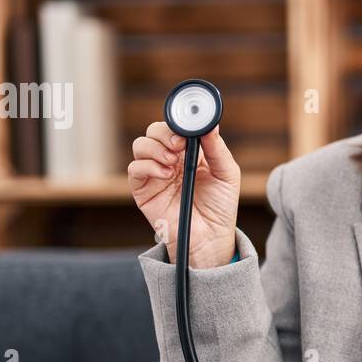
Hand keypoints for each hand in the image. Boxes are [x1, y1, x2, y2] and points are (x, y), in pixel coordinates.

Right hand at [129, 123, 240, 268]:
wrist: (210, 237)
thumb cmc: (220, 206)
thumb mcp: (227, 174)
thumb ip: (218, 149)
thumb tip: (211, 125)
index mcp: (189, 151)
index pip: (176, 127)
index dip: (178, 124)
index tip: (187, 131)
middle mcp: (169, 158)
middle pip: (154, 131)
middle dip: (164, 133)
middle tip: (178, 146)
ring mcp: (154, 173)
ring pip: (140, 145)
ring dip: (154, 148)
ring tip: (171, 163)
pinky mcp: (143, 190)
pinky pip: (135, 169)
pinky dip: (147, 166)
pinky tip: (165, 175)